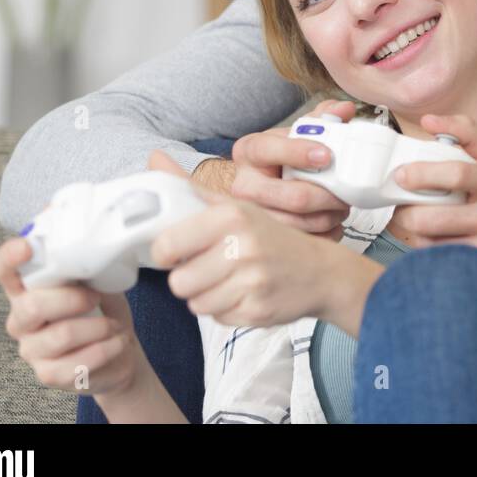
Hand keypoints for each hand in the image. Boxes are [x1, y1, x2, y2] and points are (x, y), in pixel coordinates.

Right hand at [0, 238, 147, 397]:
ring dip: (99, 327)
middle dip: (73, 298)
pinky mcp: (48, 374)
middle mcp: (21, 319)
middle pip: (32, 306)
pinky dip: (106, 349)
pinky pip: (77, 363)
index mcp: (28, 289)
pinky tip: (116, 343)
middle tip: (96, 297)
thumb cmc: (102, 310)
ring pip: (62, 335)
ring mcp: (31, 349)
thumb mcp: (99, 280)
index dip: (10, 257)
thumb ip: (87, 262)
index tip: (29, 247)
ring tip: (115, 325)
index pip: (4, 270)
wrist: (118, 351)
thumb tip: (89, 235)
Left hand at [150, 184, 336, 327]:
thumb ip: (190, 188)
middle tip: (210, 268)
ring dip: (207, 296)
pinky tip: (244, 294)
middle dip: (189, 279)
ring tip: (229, 281)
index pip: (167, 245)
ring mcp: (252, 282)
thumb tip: (154, 157)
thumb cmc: (269, 237)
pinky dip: (227, 310)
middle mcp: (242, 247)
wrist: (321, 271)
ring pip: (196, 304)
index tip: (177, 252)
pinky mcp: (257, 311)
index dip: (166, 253)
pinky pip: (218, 319)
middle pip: (179, 283)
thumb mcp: (235, 206)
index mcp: (231, 216)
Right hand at [228, 98, 355, 238]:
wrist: (258, 188)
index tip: (327, 155)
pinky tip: (333, 223)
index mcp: (250, 151)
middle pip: (293, 196)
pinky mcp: (265, 238)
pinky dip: (325, 234)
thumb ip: (321, 119)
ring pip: (300, 223)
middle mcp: (244, 185)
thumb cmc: (280, 159)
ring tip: (342, 207)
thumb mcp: (294, 134)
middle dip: (328, 196)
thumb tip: (344, 109)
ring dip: (330, 217)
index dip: (299, 153)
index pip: (269, 150)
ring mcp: (253, 215)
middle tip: (347, 193)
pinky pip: (302, 242)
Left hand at [390, 114, 476, 292]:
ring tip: (412, 226)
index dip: (422, 174)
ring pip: (434, 247)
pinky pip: (446, 265)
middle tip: (398, 208)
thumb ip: (467, 133)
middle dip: (405, 214)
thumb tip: (428, 121)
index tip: (401, 175)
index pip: (457, 174)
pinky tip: (430, 244)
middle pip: (435, 218)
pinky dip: (430, 256)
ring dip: (413, 237)